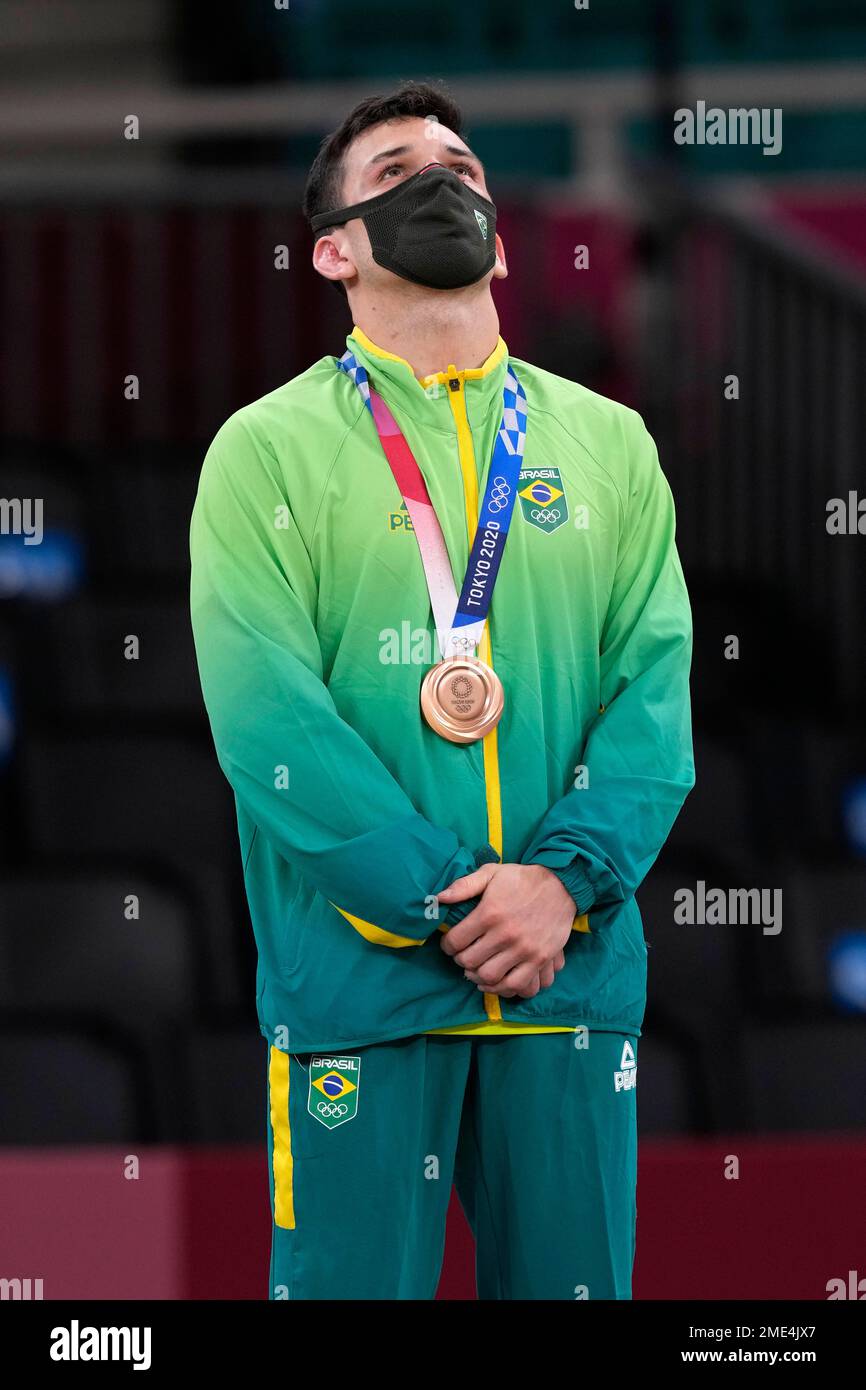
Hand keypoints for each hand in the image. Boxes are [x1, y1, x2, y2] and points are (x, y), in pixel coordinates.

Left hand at [437, 863, 573, 997]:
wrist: (561, 885)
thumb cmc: (521, 879)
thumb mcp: (491, 873)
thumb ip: (464, 885)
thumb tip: (439, 898)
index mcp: (490, 912)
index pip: (456, 941)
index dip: (447, 945)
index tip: (450, 944)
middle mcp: (505, 933)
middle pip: (469, 962)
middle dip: (460, 961)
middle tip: (463, 956)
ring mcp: (524, 949)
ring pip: (490, 977)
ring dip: (477, 977)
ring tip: (476, 969)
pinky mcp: (540, 959)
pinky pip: (517, 985)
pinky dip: (502, 989)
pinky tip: (494, 981)